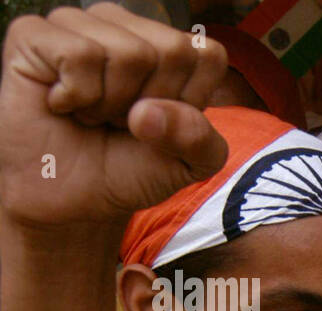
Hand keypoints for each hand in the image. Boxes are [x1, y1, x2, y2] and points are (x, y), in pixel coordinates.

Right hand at [0, 3, 227, 228]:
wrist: (72, 198)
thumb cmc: (128, 169)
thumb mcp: (188, 164)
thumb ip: (201, 139)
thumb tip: (152, 111)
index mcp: (169, 47)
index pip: (208, 55)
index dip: (190, 102)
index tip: (162, 123)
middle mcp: (126, 27)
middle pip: (173, 52)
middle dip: (153, 106)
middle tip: (122, 121)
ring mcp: (80, 24)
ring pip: (130, 53)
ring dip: (112, 104)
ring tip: (93, 113)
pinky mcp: (35, 33)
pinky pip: (80, 54)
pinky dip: (77, 95)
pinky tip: (64, 104)